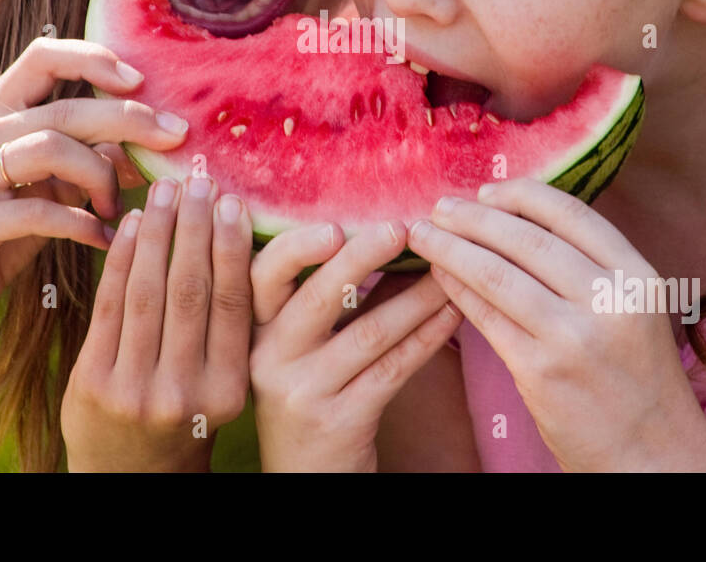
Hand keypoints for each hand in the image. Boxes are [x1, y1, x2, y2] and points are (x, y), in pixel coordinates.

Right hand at [0, 37, 188, 361]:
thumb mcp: (46, 191)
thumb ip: (88, 162)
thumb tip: (150, 142)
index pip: (42, 57)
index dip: (93, 58)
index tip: (140, 79)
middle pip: (62, 109)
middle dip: (129, 119)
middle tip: (176, 136)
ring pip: (50, 149)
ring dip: (101, 176)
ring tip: (118, 207)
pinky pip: (38, 212)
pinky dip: (82, 223)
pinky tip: (104, 238)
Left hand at [61, 177, 251, 471]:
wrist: (130, 473)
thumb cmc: (185, 414)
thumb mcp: (222, 384)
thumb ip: (230, 326)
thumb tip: (240, 237)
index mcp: (227, 390)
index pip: (233, 304)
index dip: (233, 248)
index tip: (233, 201)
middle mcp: (183, 392)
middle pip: (191, 291)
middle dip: (195, 228)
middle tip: (201, 180)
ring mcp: (135, 388)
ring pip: (149, 293)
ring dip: (159, 233)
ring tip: (166, 191)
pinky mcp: (92, 383)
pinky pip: (110, 306)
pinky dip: (122, 259)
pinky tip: (132, 224)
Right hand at [249, 221, 462, 471]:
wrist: (305, 481)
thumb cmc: (308, 398)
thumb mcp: (295, 351)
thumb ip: (321, 300)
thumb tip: (381, 236)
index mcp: (254, 330)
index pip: (260, 275)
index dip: (296, 247)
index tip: (336, 223)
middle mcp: (269, 358)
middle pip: (316, 296)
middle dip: (362, 257)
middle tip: (403, 227)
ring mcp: (303, 392)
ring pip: (367, 332)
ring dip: (415, 297)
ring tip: (449, 270)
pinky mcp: (340, 422)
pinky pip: (392, 370)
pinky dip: (426, 338)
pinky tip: (451, 315)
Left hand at [407, 178, 705, 471]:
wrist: (653, 454)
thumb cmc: (636, 377)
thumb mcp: (636, 308)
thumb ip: (591, 266)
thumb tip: (517, 218)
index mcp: (637, 275)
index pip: (569, 213)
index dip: (520, 195)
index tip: (485, 192)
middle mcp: (610, 300)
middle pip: (526, 238)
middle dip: (473, 217)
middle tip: (439, 207)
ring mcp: (574, 336)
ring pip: (496, 274)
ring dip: (451, 248)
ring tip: (423, 235)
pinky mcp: (540, 371)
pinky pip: (486, 317)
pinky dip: (456, 290)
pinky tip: (438, 277)